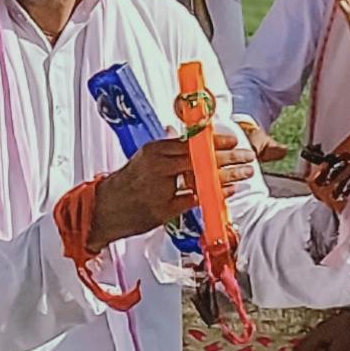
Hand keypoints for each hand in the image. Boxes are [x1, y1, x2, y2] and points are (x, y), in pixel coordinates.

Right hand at [89, 126, 252, 246]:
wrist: (103, 209)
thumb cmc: (126, 184)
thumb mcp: (144, 159)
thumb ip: (169, 151)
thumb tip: (194, 140)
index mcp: (153, 150)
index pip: (190, 141)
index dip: (215, 140)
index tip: (233, 140)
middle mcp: (156, 166)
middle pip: (199, 158)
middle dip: (227, 157)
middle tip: (246, 157)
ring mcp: (159, 189)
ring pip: (199, 178)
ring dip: (226, 176)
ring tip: (244, 174)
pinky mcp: (162, 210)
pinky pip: (193, 200)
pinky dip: (212, 194)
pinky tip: (227, 191)